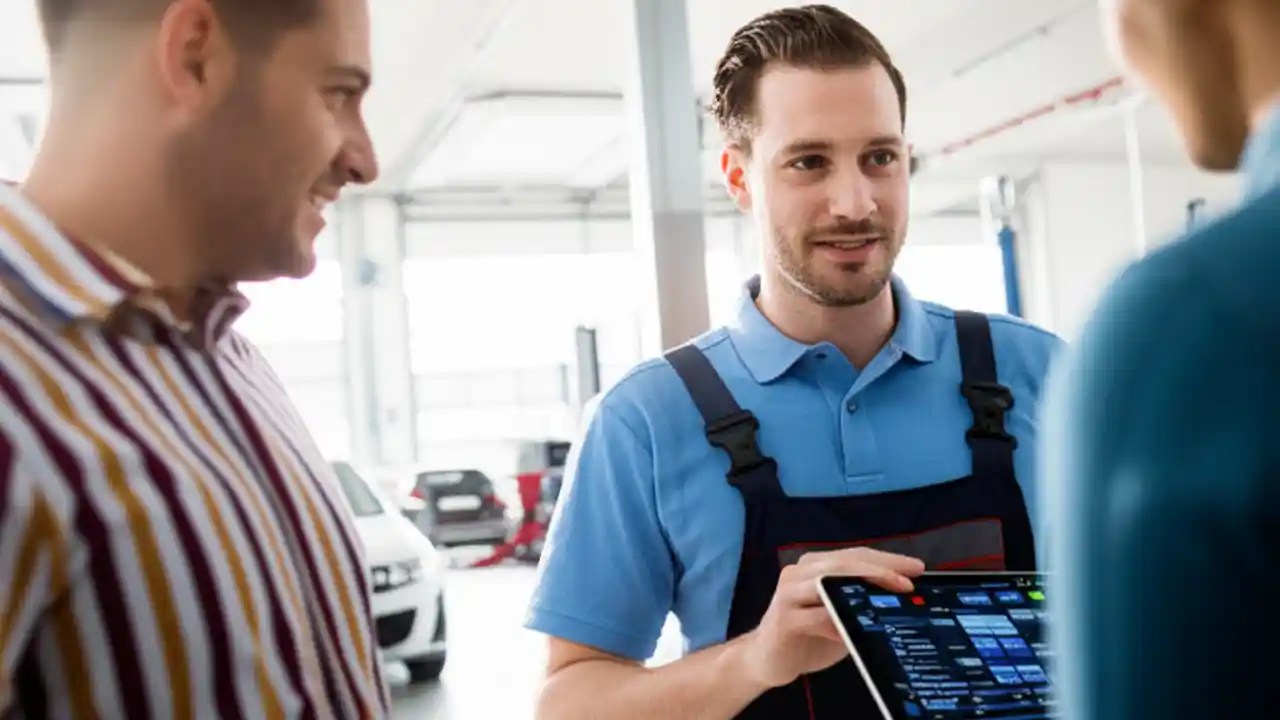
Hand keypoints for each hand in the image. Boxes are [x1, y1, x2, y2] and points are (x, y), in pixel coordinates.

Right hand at [738, 547, 924, 689]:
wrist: (766, 659)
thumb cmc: (807, 636)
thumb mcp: (839, 614)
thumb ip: (860, 601)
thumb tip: (902, 596)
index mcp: (813, 566)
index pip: (854, 555)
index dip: (887, 558)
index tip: (916, 567)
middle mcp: (799, 573)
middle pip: (844, 563)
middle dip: (880, 569)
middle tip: (909, 581)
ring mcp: (789, 594)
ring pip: (829, 581)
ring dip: (863, 586)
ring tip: (892, 594)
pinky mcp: (784, 620)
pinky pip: (818, 618)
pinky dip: (840, 624)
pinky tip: (857, 630)